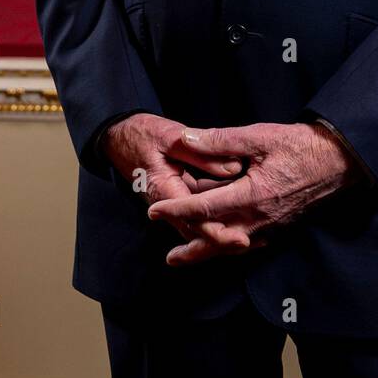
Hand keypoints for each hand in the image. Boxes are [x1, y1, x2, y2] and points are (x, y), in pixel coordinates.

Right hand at [102, 113, 260, 263]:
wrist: (119, 137)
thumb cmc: (144, 134)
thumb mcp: (172, 138)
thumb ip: (202, 154)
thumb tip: (234, 169)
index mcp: (164, 191)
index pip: (194, 221)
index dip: (218, 234)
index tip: (241, 240)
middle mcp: (168, 204)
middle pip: (198, 231)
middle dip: (225, 240)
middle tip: (257, 243)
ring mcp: (173, 203)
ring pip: (199, 225)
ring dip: (224, 230)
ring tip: (257, 236)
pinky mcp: (179, 197)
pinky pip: (199, 212)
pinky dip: (218, 215)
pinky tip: (240, 214)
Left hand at [146, 121, 364, 265]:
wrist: (340, 161)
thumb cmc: (301, 146)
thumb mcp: (259, 136)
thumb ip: (220, 140)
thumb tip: (187, 139)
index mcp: (251, 196)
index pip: (204, 209)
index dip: (176, 210)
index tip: (154, 211)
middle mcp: (259, 219)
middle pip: (215, 241)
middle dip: (189, 247)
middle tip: (167, 256)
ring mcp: (271, 227)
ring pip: (232, 248)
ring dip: (206, 253)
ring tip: (185, 258)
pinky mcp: (280, 227)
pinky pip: (249, 245)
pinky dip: (230, 248)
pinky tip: (223, 246)